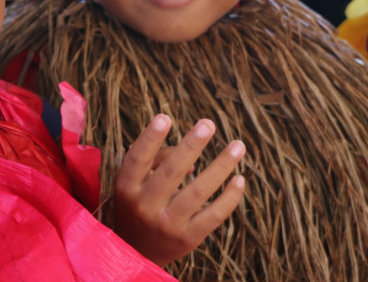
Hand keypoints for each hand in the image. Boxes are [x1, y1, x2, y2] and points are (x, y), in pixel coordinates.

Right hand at [112, 115, 245, 266]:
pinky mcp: (188, 238)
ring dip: (221, 166)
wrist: (137, 251)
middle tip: (208, 123)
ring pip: (199, 191)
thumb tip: (192, 160)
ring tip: (238, 145)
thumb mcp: (134, 183)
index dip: (150, 138)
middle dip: (192, 146)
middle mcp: (145, 207)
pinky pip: (214, 215)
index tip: (165, 117)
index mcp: (127, 188)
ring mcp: (168, 224)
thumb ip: (156, 161)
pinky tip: (239, 178)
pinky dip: (230, 197)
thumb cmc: (137, 204)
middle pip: (171, 172)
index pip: (138, 159)